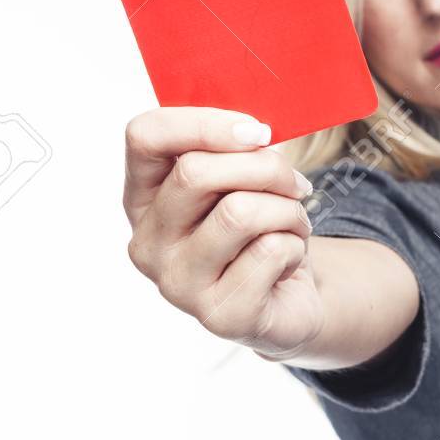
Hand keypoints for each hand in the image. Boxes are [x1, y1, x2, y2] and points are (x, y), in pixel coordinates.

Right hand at [124, 107, 324, 358]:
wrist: (288, 301)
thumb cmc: (259, 232)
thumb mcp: (240, 181)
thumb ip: (233, 151)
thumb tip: (253, 133)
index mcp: (142, 199)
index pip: (144, 137)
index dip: (204, 123)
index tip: (257, 131)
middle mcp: (147, 244)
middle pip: (195, 172)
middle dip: (264, 168)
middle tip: (294, 183)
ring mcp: (177, 285)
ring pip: (239, 212)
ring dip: (287, 210)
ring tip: (294, 223)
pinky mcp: (220, 316)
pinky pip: (270, 251)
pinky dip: (296, 245)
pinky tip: (288, 260)